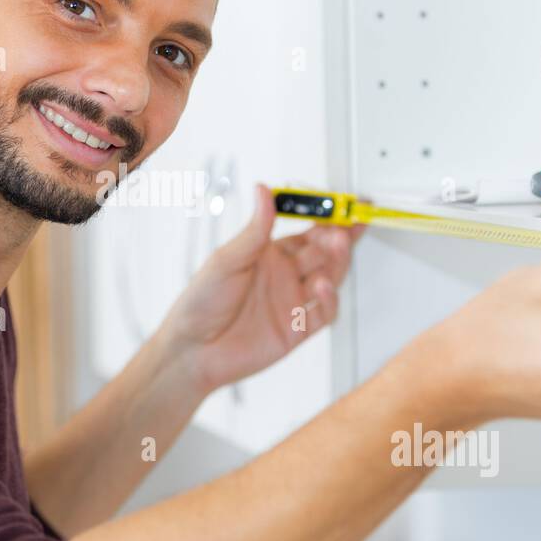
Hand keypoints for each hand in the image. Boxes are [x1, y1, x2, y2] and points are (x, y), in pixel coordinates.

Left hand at [158, 184, 363, 394]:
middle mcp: (285, 277)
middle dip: (338, 237)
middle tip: (347, 224)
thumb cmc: (201, 302)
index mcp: (269, 254)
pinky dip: (329, 299)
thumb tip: (264, 190)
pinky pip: (324, 313)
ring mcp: (293, 303)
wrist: (193, 350)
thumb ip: (255, 229)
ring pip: (329, 278)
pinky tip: (322, 284)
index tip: (344, 204)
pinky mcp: (298, 331)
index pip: (308, 231)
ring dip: (337, 261)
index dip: (327, 218)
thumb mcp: (227, 259)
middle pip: (324, 253)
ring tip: (338, 245)